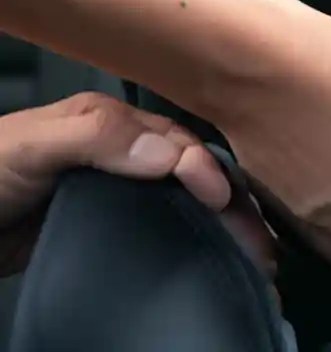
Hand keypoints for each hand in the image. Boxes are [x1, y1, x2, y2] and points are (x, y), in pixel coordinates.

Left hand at [0, 92, 232, 275]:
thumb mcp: (31, 143)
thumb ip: (95, 137)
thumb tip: (164, 153)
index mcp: (110, 122)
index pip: (177, 140)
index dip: (204, 169)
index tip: (221, 201)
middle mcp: (124, 150)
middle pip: (194, 170)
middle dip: (232, 199)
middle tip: (257, 236)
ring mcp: (122, 187)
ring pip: (189, 198)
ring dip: (226, 221)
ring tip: (253, 249)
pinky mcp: (116, 222)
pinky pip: (168, 224)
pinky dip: (200, 235)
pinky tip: (218, 249)